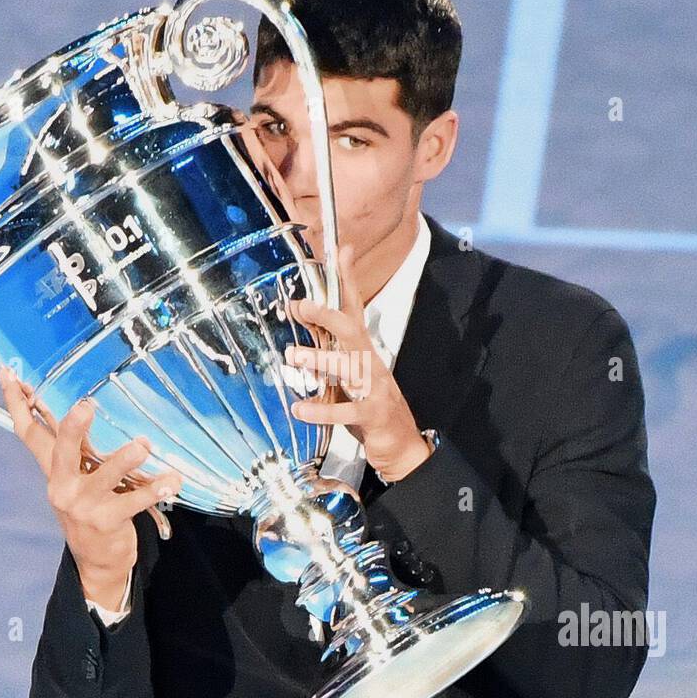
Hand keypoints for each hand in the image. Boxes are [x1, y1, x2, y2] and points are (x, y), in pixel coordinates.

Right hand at [0, 367, 182, 606]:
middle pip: (62, 451)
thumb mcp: (75, 479)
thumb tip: (80, 408)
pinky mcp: (107, 521)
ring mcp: (84, 505)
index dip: (17, 403)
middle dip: (72, 429)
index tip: (7, 372)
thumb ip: (76, 449)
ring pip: (104, 476)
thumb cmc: (91, 508)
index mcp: (53, 470)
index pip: (29, 432)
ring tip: (143, 444)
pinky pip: (134, 502)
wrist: (97, 560)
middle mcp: (63, 486)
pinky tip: (173, 481)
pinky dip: (156, 490)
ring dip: (125, 459)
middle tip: (86, 407)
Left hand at [284, 243, 433, 482]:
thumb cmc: (369, 408)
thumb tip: (298, 340)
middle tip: (300, 306)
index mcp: (364, 352)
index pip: (355, 309)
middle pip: (352, 331)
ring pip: (350, 368)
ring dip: (321, 360)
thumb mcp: (350, 378)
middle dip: (328, 315)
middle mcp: (371, 364)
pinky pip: (346, 412)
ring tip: (293, 355)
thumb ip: (330, 357)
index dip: (348, 280)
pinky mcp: (373, 416)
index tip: (339, 250)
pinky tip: (300, 409)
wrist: (403, 447)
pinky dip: (322, 411)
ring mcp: (375, 389)